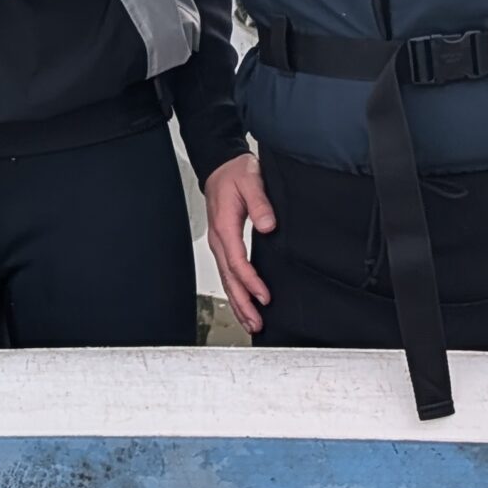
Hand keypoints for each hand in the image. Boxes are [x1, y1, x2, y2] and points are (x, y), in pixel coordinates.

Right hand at [202, 152, 275, 334]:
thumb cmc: (235, 173)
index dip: (251, 282)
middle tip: (255, 322)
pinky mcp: (224, 244)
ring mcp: (219, 243)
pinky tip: (243, 302)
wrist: (220, 165)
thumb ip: (260, 203)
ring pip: (226, 279)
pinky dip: (235, 291)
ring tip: (251, 322)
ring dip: (238, 302)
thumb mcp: (251, 180)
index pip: (237, 261)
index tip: (264, 296)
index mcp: (224, 226)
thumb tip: (268, 225)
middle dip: (242, 303)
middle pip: (228, 278)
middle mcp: (219, 239)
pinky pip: (228, 272)